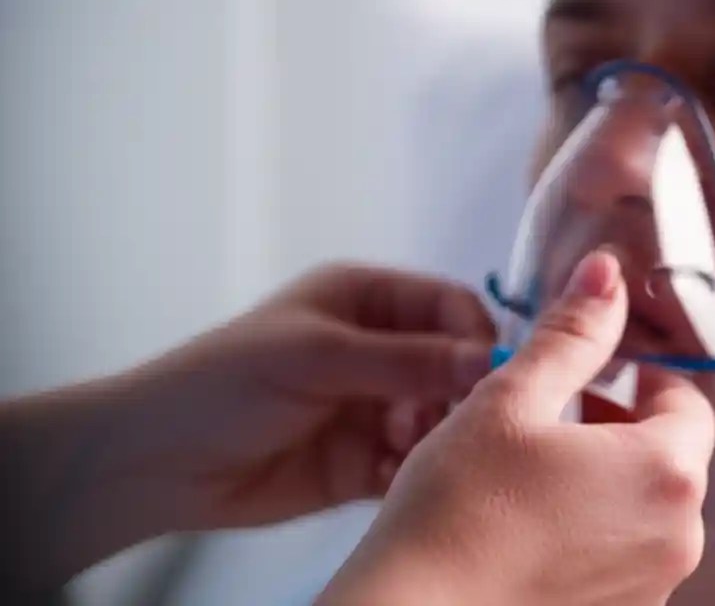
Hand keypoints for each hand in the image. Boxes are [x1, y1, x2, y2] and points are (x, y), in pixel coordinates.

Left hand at [0, 263, 493, 589]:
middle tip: (448, 419)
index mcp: (366, 299)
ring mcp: (372, 406)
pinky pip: (414, 463)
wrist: (157, 463)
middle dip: (458, 391)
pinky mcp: (364, 461)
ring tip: (405, 448)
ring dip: (435, 433)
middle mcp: (378, 349)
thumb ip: (407, 358)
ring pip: (440, 417)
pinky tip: (395, 477)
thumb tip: (491, 358)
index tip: (495, 371)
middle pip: (453, 365)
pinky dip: (415, 471)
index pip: (449, 306)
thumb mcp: (319, 356)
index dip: (477, 334)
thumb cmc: (225, 383)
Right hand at [319, 251, 714, 605]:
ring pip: (647, 512)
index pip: (688, 402)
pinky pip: (626, 561)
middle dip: (621, 431)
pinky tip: (531, 532)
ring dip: (607, 485)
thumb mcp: (510, 401)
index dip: (641, 380)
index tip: (593, 379)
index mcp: (666, 471)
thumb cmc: (457, 509)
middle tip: (552, 426)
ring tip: (533, 481)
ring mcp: (653, 588)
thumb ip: (572, 334)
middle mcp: (678, 537)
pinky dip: (593, 537)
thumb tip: (608, 272)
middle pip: (671, 459)